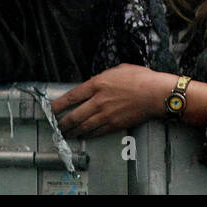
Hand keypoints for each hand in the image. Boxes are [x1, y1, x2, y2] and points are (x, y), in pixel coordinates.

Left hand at [51, 64, 170, 137]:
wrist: (155, 93)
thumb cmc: (140, 78)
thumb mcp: (117, 70)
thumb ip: (103, 78)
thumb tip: (95, 84)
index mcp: (97, 84)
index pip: (71, 96)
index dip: (58, 105)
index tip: (50, 109)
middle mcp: (98, 101)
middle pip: (74, 115)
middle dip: (62, 123)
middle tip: (55, 127)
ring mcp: (106, 114)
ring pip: (84, 126)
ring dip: (73, 131)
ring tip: (65, 134)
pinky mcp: (115, 124)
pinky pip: (97, 132)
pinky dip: (88, 135)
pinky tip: (83, 136)